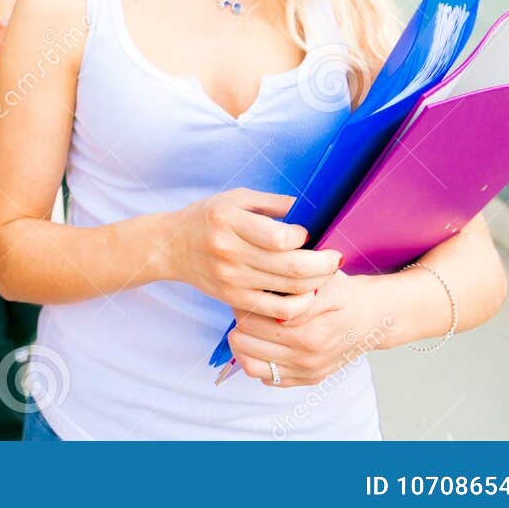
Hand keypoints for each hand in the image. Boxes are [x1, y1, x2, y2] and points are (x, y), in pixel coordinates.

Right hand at [165, 188, 340, 318]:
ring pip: (288, 290)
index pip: (278, 238)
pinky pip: (275, 309)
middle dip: (323, 264)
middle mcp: (228, 251)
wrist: (172, 247)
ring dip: (317, 283)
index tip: (307, 234)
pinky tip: (307, 294)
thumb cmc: (208, 218)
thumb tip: (311, 207)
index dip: (302, 237)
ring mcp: (231, 279)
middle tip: (336, 259)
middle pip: (289, 267)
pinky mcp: (233, 298)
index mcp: (229, 221)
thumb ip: (272, 202)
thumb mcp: (235, 198)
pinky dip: (299, 305)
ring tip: (326, 274)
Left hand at [229, 270, 395, 386]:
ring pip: (250, 366)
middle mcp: (306, 359)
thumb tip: (274, 308)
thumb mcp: (327, 284)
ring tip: (252, 326)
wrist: (375, 319)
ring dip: (244, 345)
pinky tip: (266, 342)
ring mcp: (306, 373)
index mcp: (308, 334)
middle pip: (245, 344)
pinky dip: (259, 361)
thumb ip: (300, 295)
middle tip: (248, 307)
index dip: (243, 304)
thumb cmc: (347, 296)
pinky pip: (267, 377)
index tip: (249, 292)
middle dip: (240, 323)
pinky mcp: (307, 380)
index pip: (250, 323)